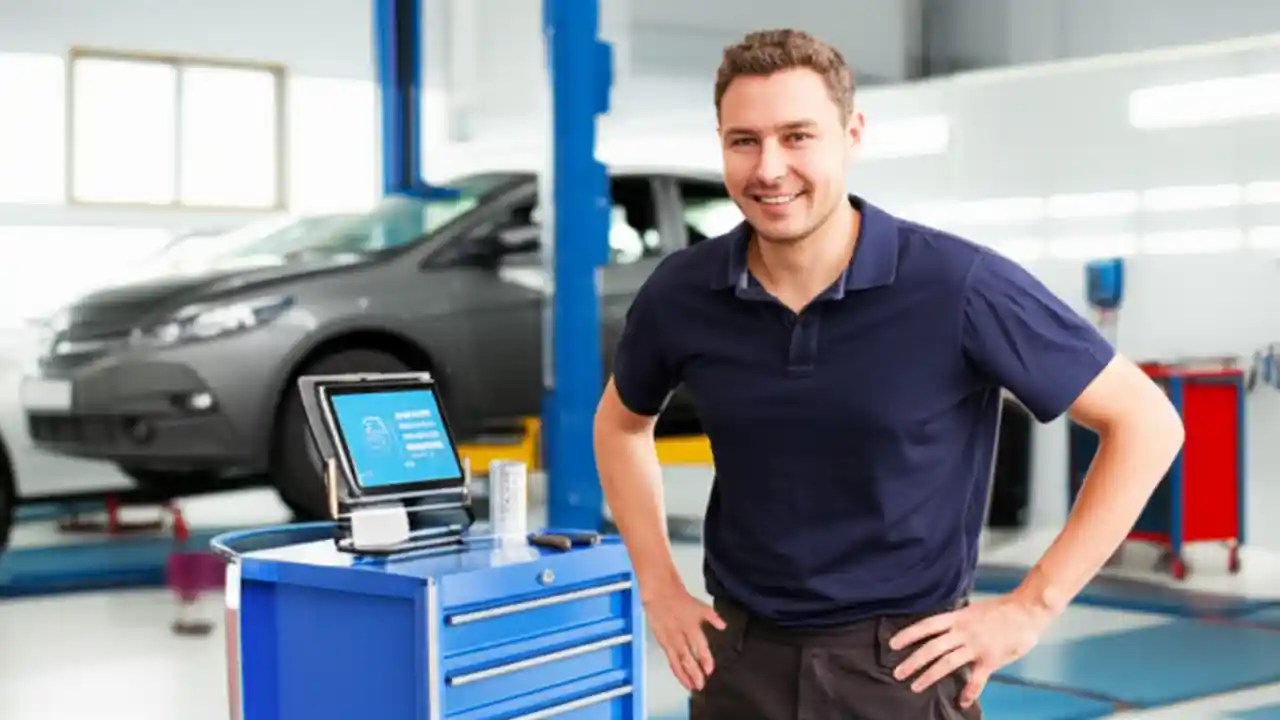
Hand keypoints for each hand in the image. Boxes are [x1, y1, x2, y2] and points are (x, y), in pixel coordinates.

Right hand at [642, 585, 726, 691]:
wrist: (659, 592)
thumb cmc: (681, 598)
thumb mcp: (701, 606)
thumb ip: (712, 617)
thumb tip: (723, 626)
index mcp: (690, 625)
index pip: (698, 645)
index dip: (704, 658)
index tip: (709, 670)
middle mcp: (679, 634)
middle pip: (686, 656)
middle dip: (693, 672)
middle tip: (700, 685)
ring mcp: (669, 639)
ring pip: (676, 661)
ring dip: (683, 675)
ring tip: (691, 687)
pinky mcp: (661, 641)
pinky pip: (669, 658)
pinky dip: (675, 669)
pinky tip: (681, 677)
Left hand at [888, 594, 1055, 707]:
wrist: (1028, 610)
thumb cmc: (1002, 609)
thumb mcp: (973, 610)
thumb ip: (959, 622)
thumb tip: (944, 629)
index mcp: (958, 618)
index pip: (927, 626)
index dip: (908, 634)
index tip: (892, 644)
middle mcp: (963, 632)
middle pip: (932, 647)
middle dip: (913, 661)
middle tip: (898, 672)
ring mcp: (976, 646)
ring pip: (947, 663)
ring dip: (929, 676)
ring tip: (915, 686)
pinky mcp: (990, 659)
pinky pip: (977, 678)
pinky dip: (970, 691)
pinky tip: (962, 701)